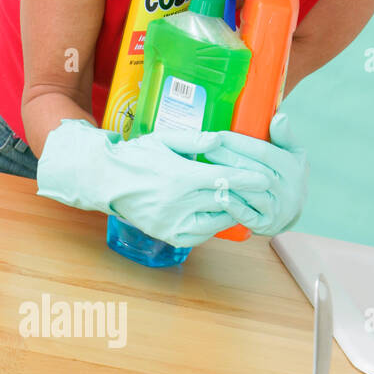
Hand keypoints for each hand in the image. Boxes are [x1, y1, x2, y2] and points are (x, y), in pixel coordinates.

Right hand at [36, 119, 270, 246]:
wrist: (107, 181)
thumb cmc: (137, 156)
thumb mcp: (163, 139)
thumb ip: (194, 140)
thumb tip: (221, 139)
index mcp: (180, 176)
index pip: (223, 179)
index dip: (248, 179)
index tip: (266, 179)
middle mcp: (178, 203)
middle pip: (224, 200)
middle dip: (245, 196)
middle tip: (261, 192)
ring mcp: (173, 222)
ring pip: (216, 220)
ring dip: (231, 211)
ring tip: (241, 202)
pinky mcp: (169, 235)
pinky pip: (201, 235)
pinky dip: (213, 225)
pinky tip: (216, 214)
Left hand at [196, 112, 308, 236]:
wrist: (291, 213)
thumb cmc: (287, 176)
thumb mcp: (293, 154)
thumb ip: (284, 136)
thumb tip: (278, 116)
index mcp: (293, 167)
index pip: (264, 152)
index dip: (239, 143)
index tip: (219, 135)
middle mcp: (289, 189)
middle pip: (253, 170)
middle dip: (227, 158)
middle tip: (205, 149)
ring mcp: (278, 209)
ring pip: (249, 193)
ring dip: (227, 181)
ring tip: (205, 170)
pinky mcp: (266, 225)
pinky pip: (247, 215)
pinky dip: (232, 206)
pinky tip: (217, 195)